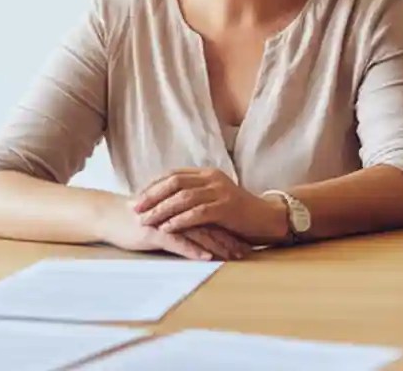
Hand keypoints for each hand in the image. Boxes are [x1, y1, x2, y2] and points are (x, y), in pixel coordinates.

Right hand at [95, 197, 251, 260]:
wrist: (111, 216)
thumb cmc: (138, 219)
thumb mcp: (164, 216)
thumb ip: (183, 219)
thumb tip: (203, 230)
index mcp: (182, 205)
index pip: (212, 216)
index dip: (229, 229)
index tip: (246, 241)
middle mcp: (178, 210)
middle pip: (210, 224)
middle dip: (230, 239)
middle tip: (246, 252)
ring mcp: (167, 220)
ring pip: (198, 233)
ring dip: (217, 246)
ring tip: (233, 257)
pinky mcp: (155, 232)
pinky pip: (178, 241)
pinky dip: (193, 250)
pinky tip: (207, 258)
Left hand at [133, 168, 288, 244]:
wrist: (267, 218)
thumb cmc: (238, 214)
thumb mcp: (214, 200)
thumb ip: (194, 197)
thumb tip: (165, 204)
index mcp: (207, 174)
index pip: (173, 175)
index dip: (153, 186)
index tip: (136, 198)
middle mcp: (212, 178)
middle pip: (174, 183)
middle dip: (152, 196)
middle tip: (134, 209)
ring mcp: (220, 191)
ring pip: (183, 197)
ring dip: (161, 209)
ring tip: (146, 220)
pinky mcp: (226, 207)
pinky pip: (197, 212)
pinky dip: (179, 220)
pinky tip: (167, 229)